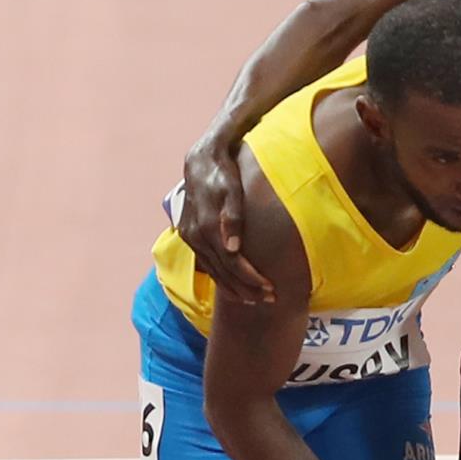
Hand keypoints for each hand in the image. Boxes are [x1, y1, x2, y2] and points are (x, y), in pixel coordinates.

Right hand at [178, 140, 273, 303]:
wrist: (200, 159)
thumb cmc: (223, 173)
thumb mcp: (231, 190)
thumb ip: (233, 218)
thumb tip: (233, 249)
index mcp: (207, 228)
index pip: (231, 263)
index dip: (251, 279)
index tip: (270, 288)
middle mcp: (196, 237)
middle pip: (223, 272)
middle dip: (246, 289)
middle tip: (269, 300)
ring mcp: (191, 238)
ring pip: (214, 272)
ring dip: (234, 288)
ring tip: (253, 299)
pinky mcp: (190, 237)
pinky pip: (207, 265)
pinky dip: (221, 279)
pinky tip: (233, 286)